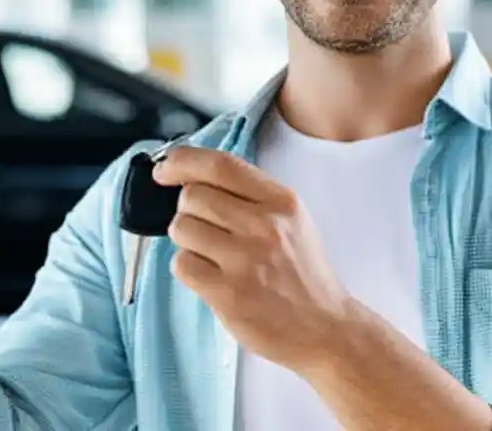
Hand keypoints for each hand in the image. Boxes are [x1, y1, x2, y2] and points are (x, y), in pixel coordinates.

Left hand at [152, 146, 351, 374]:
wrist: (326, 330)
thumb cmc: (302, 274)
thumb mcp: (291, 221)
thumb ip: (249, 196)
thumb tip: (190, 176)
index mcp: (281, 201)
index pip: (220, 164)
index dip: (182, 161)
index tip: (164, 170)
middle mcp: (264, 225)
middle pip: (192, 196)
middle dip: (188, 211)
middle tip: (208, 231)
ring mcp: (245, 260)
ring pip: (181, 228)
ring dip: (187, 241)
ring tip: (214, 256)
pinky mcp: (228, 293)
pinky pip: (181, 264)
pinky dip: (189, 269)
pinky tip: (212, 277)